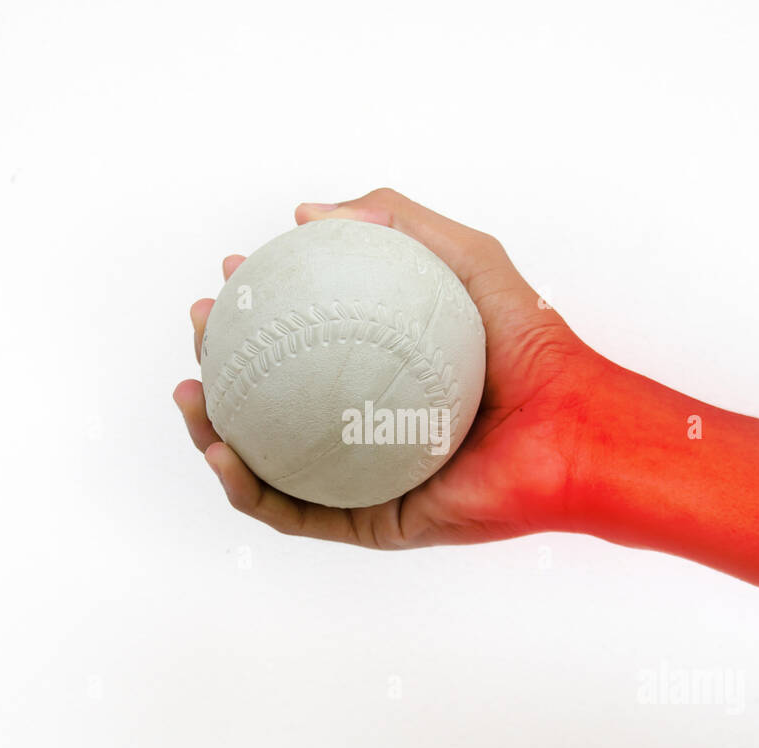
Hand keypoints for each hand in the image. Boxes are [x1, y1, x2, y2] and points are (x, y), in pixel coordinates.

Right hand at [174, 188, 604, 547]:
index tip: (229, 279)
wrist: (570, 428)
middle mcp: (364, 426)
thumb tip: (305, 213)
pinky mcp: (369, 523)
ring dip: (210, 431)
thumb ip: (396, 224)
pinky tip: (220, 449)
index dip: (255, 312)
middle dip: (219, 365)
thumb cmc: (532, 343)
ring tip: (189, 391)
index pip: (301, 343)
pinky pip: (293, 511)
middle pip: (271, 401)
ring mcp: (363, 479)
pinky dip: (245, 486)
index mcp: (381, 372)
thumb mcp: (465, 257)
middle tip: (200, 327)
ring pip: (266, 463)